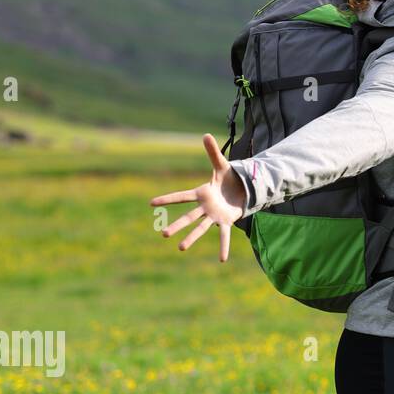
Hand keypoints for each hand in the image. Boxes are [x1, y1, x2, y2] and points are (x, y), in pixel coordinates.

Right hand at [150, 133, 247, 261]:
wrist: (242, 189)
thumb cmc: (228, 178)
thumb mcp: (222, 164)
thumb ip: (212, 152)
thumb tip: (205, 134)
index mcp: (201, 193)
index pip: (181, 196)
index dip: (167, 199)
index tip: (151, 203)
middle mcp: (204, 207)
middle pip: (188, 217)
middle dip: (176, 225)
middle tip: (164, 234)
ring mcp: (214, 215)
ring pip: (201, 228)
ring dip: (191, 237)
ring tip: (181, 247)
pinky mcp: (226, 221)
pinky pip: (224, 235)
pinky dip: (223, 246)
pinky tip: (222, 259)